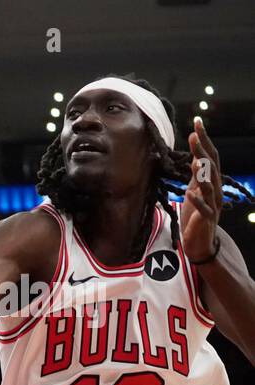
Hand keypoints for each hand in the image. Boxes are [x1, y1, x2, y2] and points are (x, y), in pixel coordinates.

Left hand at [181, 117, 222, 263]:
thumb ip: (196, 176)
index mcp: (211, 182)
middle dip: (203, 150)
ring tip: (196, 160)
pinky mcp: (206, 219)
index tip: (197, 122)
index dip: (204, 140)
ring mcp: (212, 204)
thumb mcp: (194, 192)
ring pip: (210, 186)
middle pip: (211, 167)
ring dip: (203, 173)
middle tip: (194, 134)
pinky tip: (189, 193)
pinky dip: (196, 200)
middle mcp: (215, 190)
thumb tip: (196, 157)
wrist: (200, 242)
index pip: (210, 156)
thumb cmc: (195, 215)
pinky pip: (202, 209)